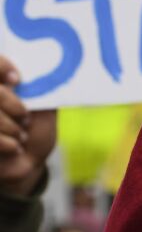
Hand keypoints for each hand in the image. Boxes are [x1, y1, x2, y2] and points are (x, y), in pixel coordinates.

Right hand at [0, 56, 56, 196]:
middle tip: (25, 117)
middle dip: (11, 104)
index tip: (17, 79)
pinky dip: (6, 143)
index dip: (2, 66)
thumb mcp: (44, 110)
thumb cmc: (35, 134)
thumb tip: (48, 70)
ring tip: (21, 136)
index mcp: (1, 87)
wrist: (27, 165)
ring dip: (11, 127)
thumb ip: (40, 89)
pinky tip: (14, 148)